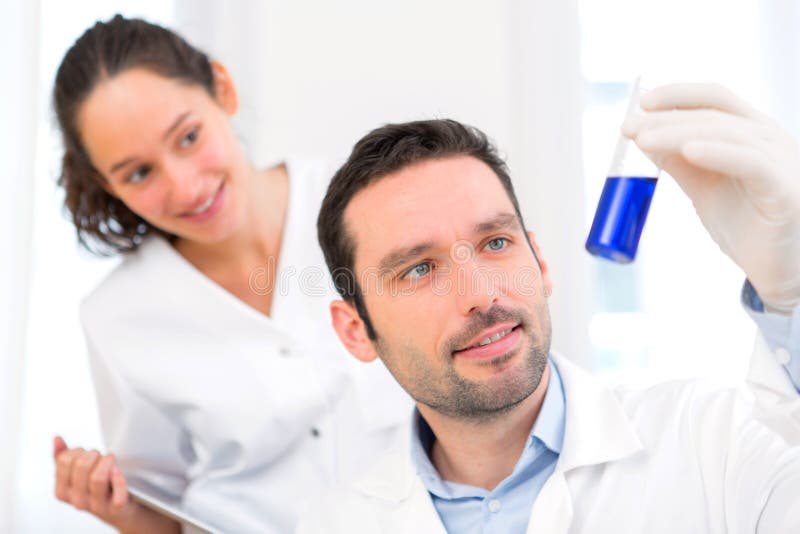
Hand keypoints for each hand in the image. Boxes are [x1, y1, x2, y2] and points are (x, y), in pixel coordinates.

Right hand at [53, 436, 138, 526]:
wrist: (115, 509)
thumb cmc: (96, 487)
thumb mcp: (76, 474)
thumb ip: (63, 457)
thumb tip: (57, 439)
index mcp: (62, 492)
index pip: (64, 461)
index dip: (78, 451)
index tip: (85, 454)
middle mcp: (77, 501)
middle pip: (82, 465)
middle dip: (93, 454)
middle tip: (100, 457)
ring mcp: (96, 506)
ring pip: (98, 476)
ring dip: (107, 460)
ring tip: (110, 460)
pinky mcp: (115, 507)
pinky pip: (117, 487)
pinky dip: (119, 476)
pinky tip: (117, 471)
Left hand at [622, 83, 799, 313]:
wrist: (777, 270)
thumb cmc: (746, 226)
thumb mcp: (703, 187)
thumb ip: (678, 162)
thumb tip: (644, 137)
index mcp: (753, 134)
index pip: (716, 98)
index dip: (679, 94)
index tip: (642, 103)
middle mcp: (772, 140)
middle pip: (715, 115)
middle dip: (667, 118)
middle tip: (630, 127)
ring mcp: (783, 162)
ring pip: (728, 134)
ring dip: (679, 133)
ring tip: (644, 140)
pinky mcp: (786, 191)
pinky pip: (752, 163)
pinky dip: (718, 152)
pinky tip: (688, 151)